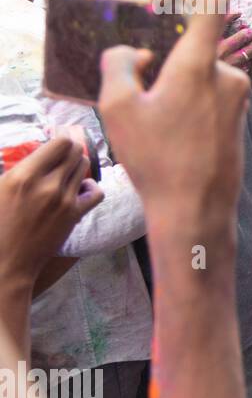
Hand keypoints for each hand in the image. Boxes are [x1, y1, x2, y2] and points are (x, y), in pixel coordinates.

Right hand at [0, 139, 102, 288]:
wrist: (6, 261)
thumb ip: (15, 170)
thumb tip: (32, 156)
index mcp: (22, 176)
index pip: (59, 143)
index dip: (61, 137)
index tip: (57, 137)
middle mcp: (47, 185)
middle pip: (75, 152)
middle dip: (70, 148)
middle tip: (63, 152)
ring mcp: (64, 200)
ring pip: (84, 168)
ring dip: (77, 165)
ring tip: (65, 170)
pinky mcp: (74, 215)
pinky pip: (96, 192)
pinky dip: (90, 186)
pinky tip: (78, 188)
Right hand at [98, 0, 249, 223]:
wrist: (197, 210)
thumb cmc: (157, 161)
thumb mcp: (118, 108)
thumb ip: (119, 64)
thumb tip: (135, 52)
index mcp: (200, 66)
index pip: (209, 1)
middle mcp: (228, 76)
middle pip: (197, 39)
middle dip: (164, 45)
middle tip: (138, 68)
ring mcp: (238, 98)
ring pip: (202, 69)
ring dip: (175, 76)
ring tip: (148, 109)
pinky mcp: (240, 118)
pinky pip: (212, 91)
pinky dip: (189, 94)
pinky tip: (168, 124)